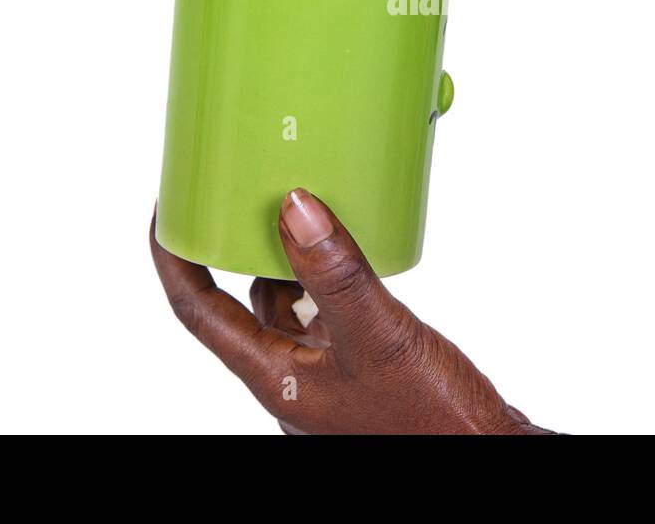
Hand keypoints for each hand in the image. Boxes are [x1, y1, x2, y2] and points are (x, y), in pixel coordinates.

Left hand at [151, 188, 547, 433]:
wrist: (489, 457)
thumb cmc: (433, 424)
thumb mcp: (379, 338)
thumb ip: (336, 275)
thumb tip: (293, 209)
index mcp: (277, 380)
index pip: (200, 314)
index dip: (175, 262)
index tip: (166, 212)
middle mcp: (295, 381)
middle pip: (241, 309)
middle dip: (231, 253)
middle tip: (233, 196)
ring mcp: (331, 379)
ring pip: (289, 310)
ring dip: (284, 263)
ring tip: (295, 211)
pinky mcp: (367, 373)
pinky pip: (330, 315)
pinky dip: (329, 278)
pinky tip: (353, 254)